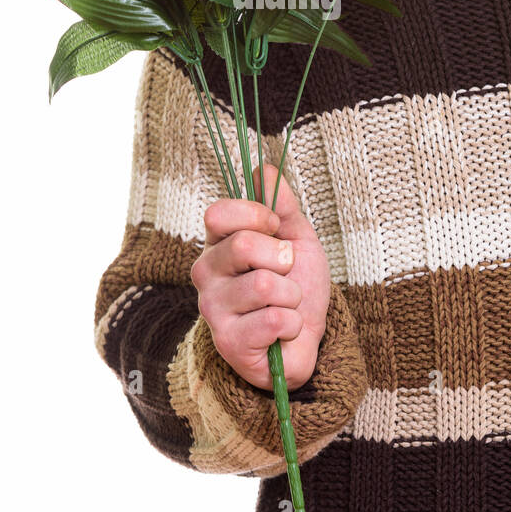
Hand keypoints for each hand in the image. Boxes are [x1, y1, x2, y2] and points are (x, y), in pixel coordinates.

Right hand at [190, 161, 331, 390]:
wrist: (305, 341)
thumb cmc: (296, 287)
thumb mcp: (297, 239)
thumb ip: (282, 205)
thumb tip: (264, 168)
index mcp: (218, 243)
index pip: (219, 213)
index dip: (258, 216)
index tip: (276, 230)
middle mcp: (205, 273)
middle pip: (243, 245)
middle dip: (282, 259)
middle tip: (286, 273)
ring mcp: (212, 309)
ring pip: (264, 285)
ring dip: (292, 295)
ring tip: (286, 305)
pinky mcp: (228, 343)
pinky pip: (275, 319)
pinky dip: (294, 324)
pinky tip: (283, 331)